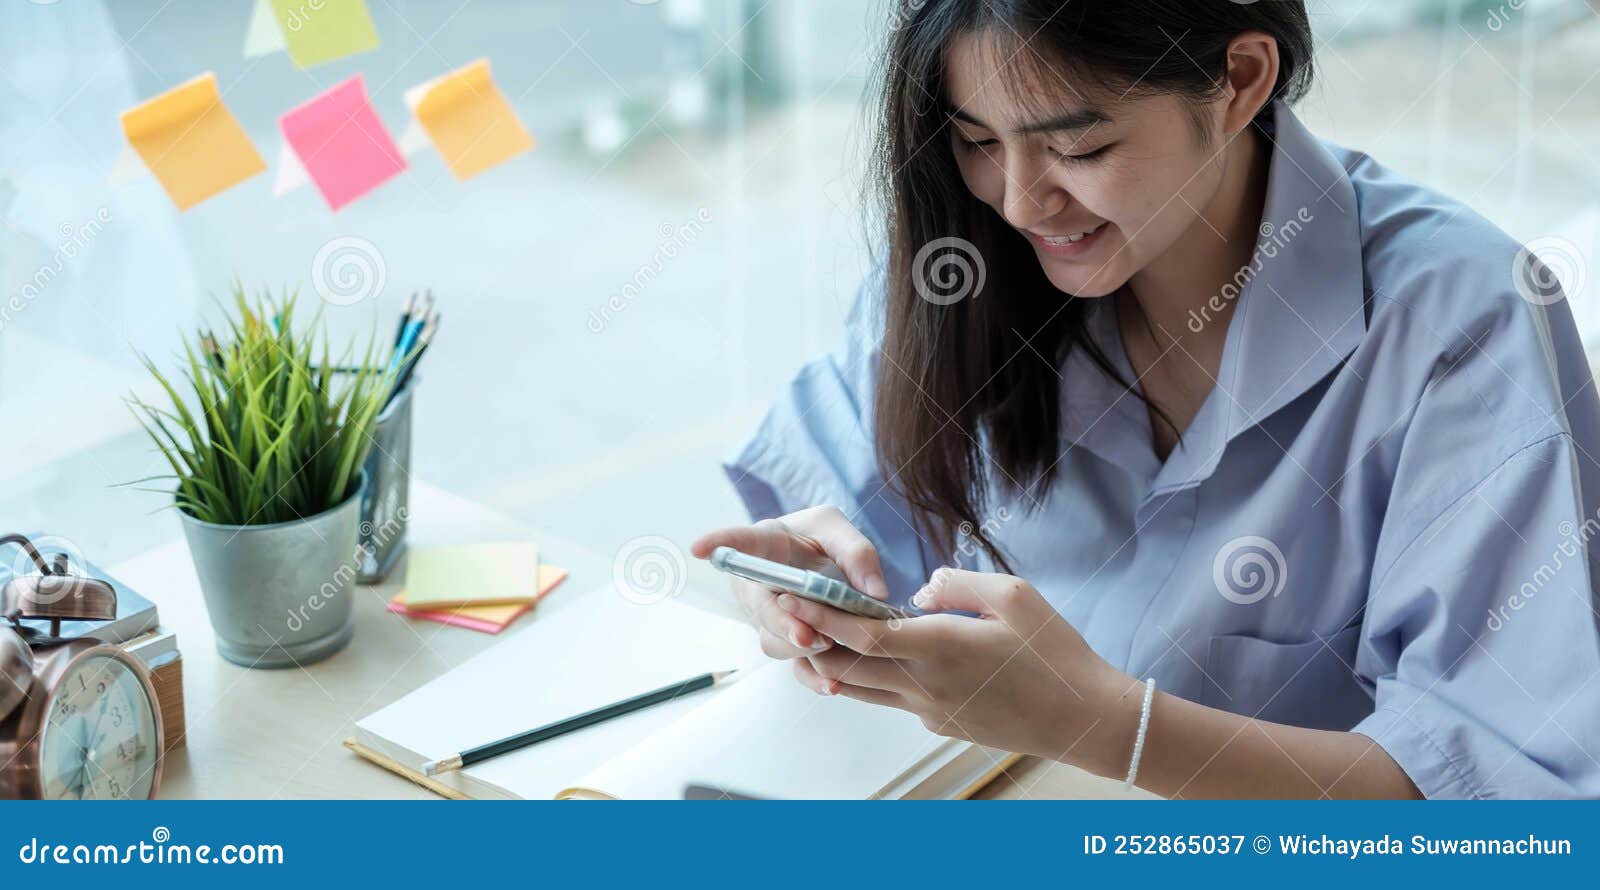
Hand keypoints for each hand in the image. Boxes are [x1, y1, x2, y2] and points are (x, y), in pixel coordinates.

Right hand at [691, 505, 891, 660]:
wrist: (830, 568)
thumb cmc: (822, 539)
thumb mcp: (839, 531)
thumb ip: (857, 552)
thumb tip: (875, 592)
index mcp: (766, 545)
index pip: (740, 543)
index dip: (719, 544)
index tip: (699, 547)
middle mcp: (758, 584)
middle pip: (760, 607)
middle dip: (781, 622)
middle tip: (807, 635)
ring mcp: (769, 618)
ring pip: (774, 640)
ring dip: (800, 646)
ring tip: (830, 645)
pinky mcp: (787, 643)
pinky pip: (793, 666)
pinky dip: (813, 677)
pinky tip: (833, 684)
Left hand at [783, 567, 1141, 773]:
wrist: (1084, 719)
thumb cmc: (1056, 653)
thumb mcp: (1014, 595)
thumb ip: (956, 584)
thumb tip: (917, 592)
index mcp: (941, 648)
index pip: (862, 635)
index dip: (822, 615)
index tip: (793, 594)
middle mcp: (925, 685)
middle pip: (844, 669)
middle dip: (810, 641)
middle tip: (788, 612)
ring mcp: (928, 710)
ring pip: (858, 689)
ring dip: (831, 663)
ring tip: (812, 633)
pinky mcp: (937, 723)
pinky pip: (888, 698)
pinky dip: (867, 676)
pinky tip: (869, 654)